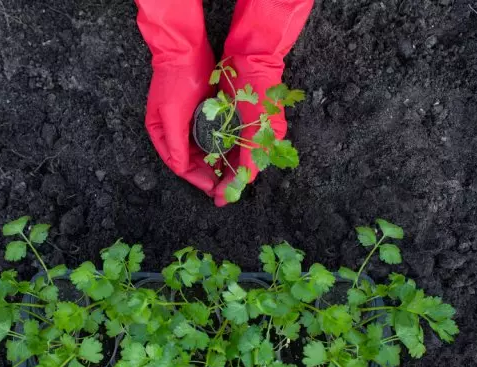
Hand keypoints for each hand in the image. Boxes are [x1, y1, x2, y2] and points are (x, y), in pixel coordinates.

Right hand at [136, 0, 218, 195]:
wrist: (186, 48)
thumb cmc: (176, 80)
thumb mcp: (172, 114)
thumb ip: (175, 144)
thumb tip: (180, 169)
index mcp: (160, 134)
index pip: (177, 164)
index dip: (195, 177)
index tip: (211, 187)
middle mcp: (171, 131)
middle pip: (189, 161)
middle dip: (205, 173)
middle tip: (223, 185)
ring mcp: (184, 123)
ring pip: (199, 151)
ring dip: (212, 162)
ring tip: (227, 174)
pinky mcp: (198, 114)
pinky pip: (208, 138)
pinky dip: (217, 147)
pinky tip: (228, 154)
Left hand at [212, 0, 314, 205]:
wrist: (253, 56)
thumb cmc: (260, 88)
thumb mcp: (259, 124)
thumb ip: (253, 153)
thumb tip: (245, 179)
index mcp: (267, 140)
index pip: (248, 172)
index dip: (233, 187)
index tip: (219, 200)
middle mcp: (259, 137)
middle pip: (240, 167)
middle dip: (226, 181)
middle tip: (212, 194)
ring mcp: (248, 127)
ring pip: (233, 156)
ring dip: (222, 169)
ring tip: (208, 181)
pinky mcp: (236, 117)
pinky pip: (228, 140)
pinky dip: (219, 152)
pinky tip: (209, 158)